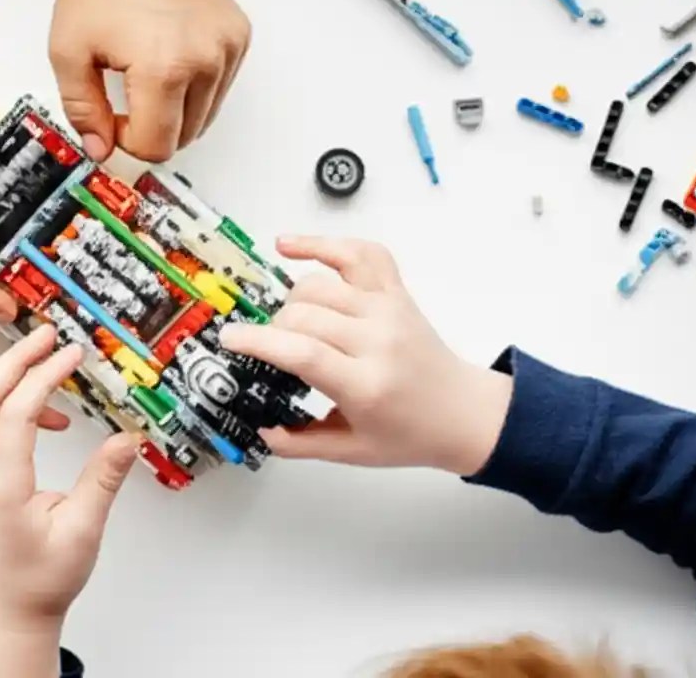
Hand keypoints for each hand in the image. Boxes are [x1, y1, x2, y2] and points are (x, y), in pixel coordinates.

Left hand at [0, 324, 135, 675]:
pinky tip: (53, 416)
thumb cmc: (44, 578)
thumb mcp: (83, 529)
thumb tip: (128, 438)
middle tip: (47, 334)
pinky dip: (16, 405)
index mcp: (3, 484)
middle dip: (14, 358)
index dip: (44, 375)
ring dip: (11, 376)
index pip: (17, 411)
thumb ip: (104, 479)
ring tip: (50, 360)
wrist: (16, 609)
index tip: (71, 353)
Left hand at [49, 0, 250, 161]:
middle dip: (150, 129)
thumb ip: (81, 109)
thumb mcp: (69, 50)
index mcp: (165, 68)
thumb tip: (98, 149)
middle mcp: (205, 60)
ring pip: (203, 118)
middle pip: (182, 138)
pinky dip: (194, 88)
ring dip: (173, 112)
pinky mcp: (238, 37)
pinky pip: (219, 89)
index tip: (112, 123)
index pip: (156, 146)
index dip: (127, 143)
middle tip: (124, 100)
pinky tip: (170, 61)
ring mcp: (227, 49)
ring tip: (146, 76)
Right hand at [219, 236, 512, 476]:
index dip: (259, 342)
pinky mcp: (396, 293)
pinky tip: (289, 246)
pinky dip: (323, 244)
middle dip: (273, 328)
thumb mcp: (352, 451)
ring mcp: (389, 310)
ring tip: (289, 322)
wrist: (465, 413)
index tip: (230, 340)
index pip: (303, 352)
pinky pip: (360, 254)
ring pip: (321, 284)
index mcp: (366, 385)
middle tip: (268, 348)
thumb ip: (300, 444)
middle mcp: (379, 340)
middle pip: (305, 314)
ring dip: (292, 299)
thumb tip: (262, 430)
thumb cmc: (411, 433)